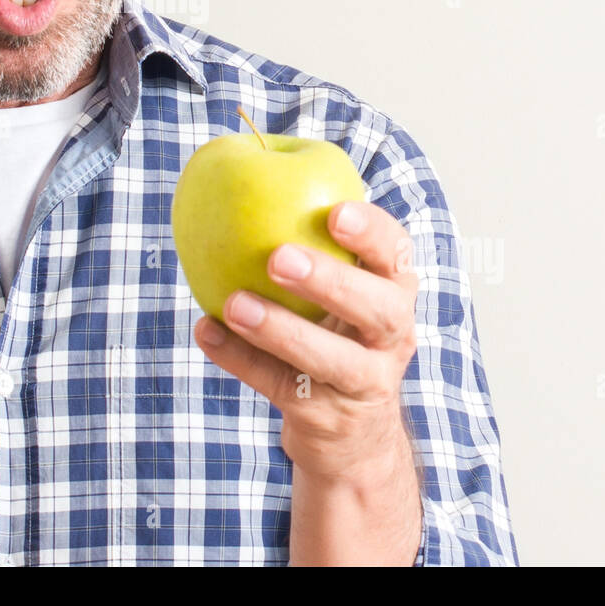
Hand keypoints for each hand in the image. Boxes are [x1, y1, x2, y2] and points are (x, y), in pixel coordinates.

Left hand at [193, 199, 418, 481]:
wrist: (352, 435)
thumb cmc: (333, 330)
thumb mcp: (340, 289)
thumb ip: (312, 240)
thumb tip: (244, 170)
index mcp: (394, 290)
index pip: (397, 254)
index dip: (372, 232)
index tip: (335, 211)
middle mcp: (392, 337)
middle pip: (378, 308)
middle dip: (330, 281)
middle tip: (278, 257)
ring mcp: (365, 384)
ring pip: (333, 359)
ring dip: (280, 330)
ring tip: (233, 304)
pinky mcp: (328, 419)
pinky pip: (283, 387)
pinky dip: (242, 360)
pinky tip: (207, 331)